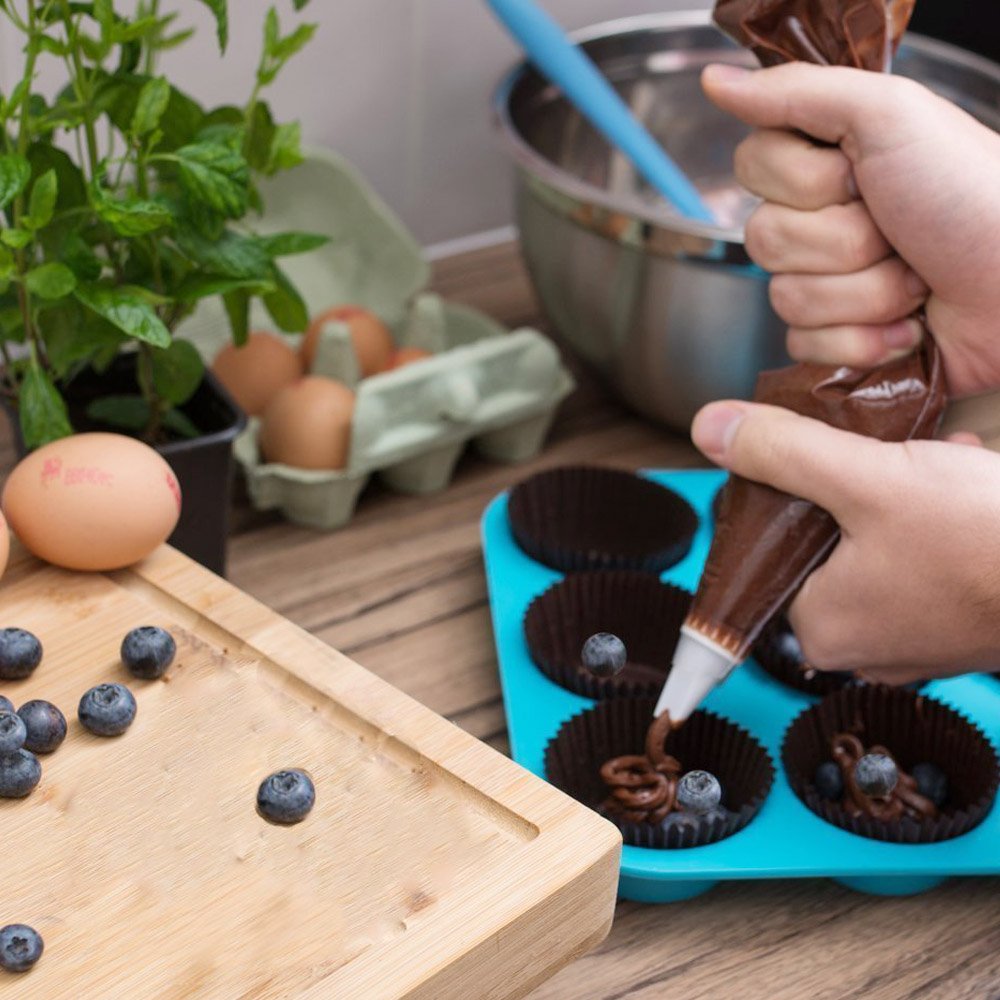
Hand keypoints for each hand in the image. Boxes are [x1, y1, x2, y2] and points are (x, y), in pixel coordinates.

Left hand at [692, 399, 999, 682]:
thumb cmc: (987, 542)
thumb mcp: (869, 479)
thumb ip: (785, 452)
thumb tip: (711, 429)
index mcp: (819, 625)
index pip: (766, 549)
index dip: (785, 492)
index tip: (814, 456)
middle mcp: (859, 646)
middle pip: (822, 544)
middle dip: (851, 488)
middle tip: (876, 451)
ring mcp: (913, 640)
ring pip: (876, 545)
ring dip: (896, 494)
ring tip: (929, 459)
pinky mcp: (957, 624)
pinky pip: (922, 560)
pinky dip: (933, 518)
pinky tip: (961, 477)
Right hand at [702, 62, 999, 397]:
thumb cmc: (974, 196)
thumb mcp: (890, 115)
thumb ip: (796, 92)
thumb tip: (714, 80)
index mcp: (827, 159)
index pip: (751, 168)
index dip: (805, 180)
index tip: (861, 174)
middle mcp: (819, 219)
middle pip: (764, 240)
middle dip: (845, 241)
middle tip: (900, 230)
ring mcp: (827, 283)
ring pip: (785, 298)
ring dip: (865, 293)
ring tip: (917, 281)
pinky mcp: (837, 338)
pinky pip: (804, 345)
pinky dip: (864, 339)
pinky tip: (908, 326)